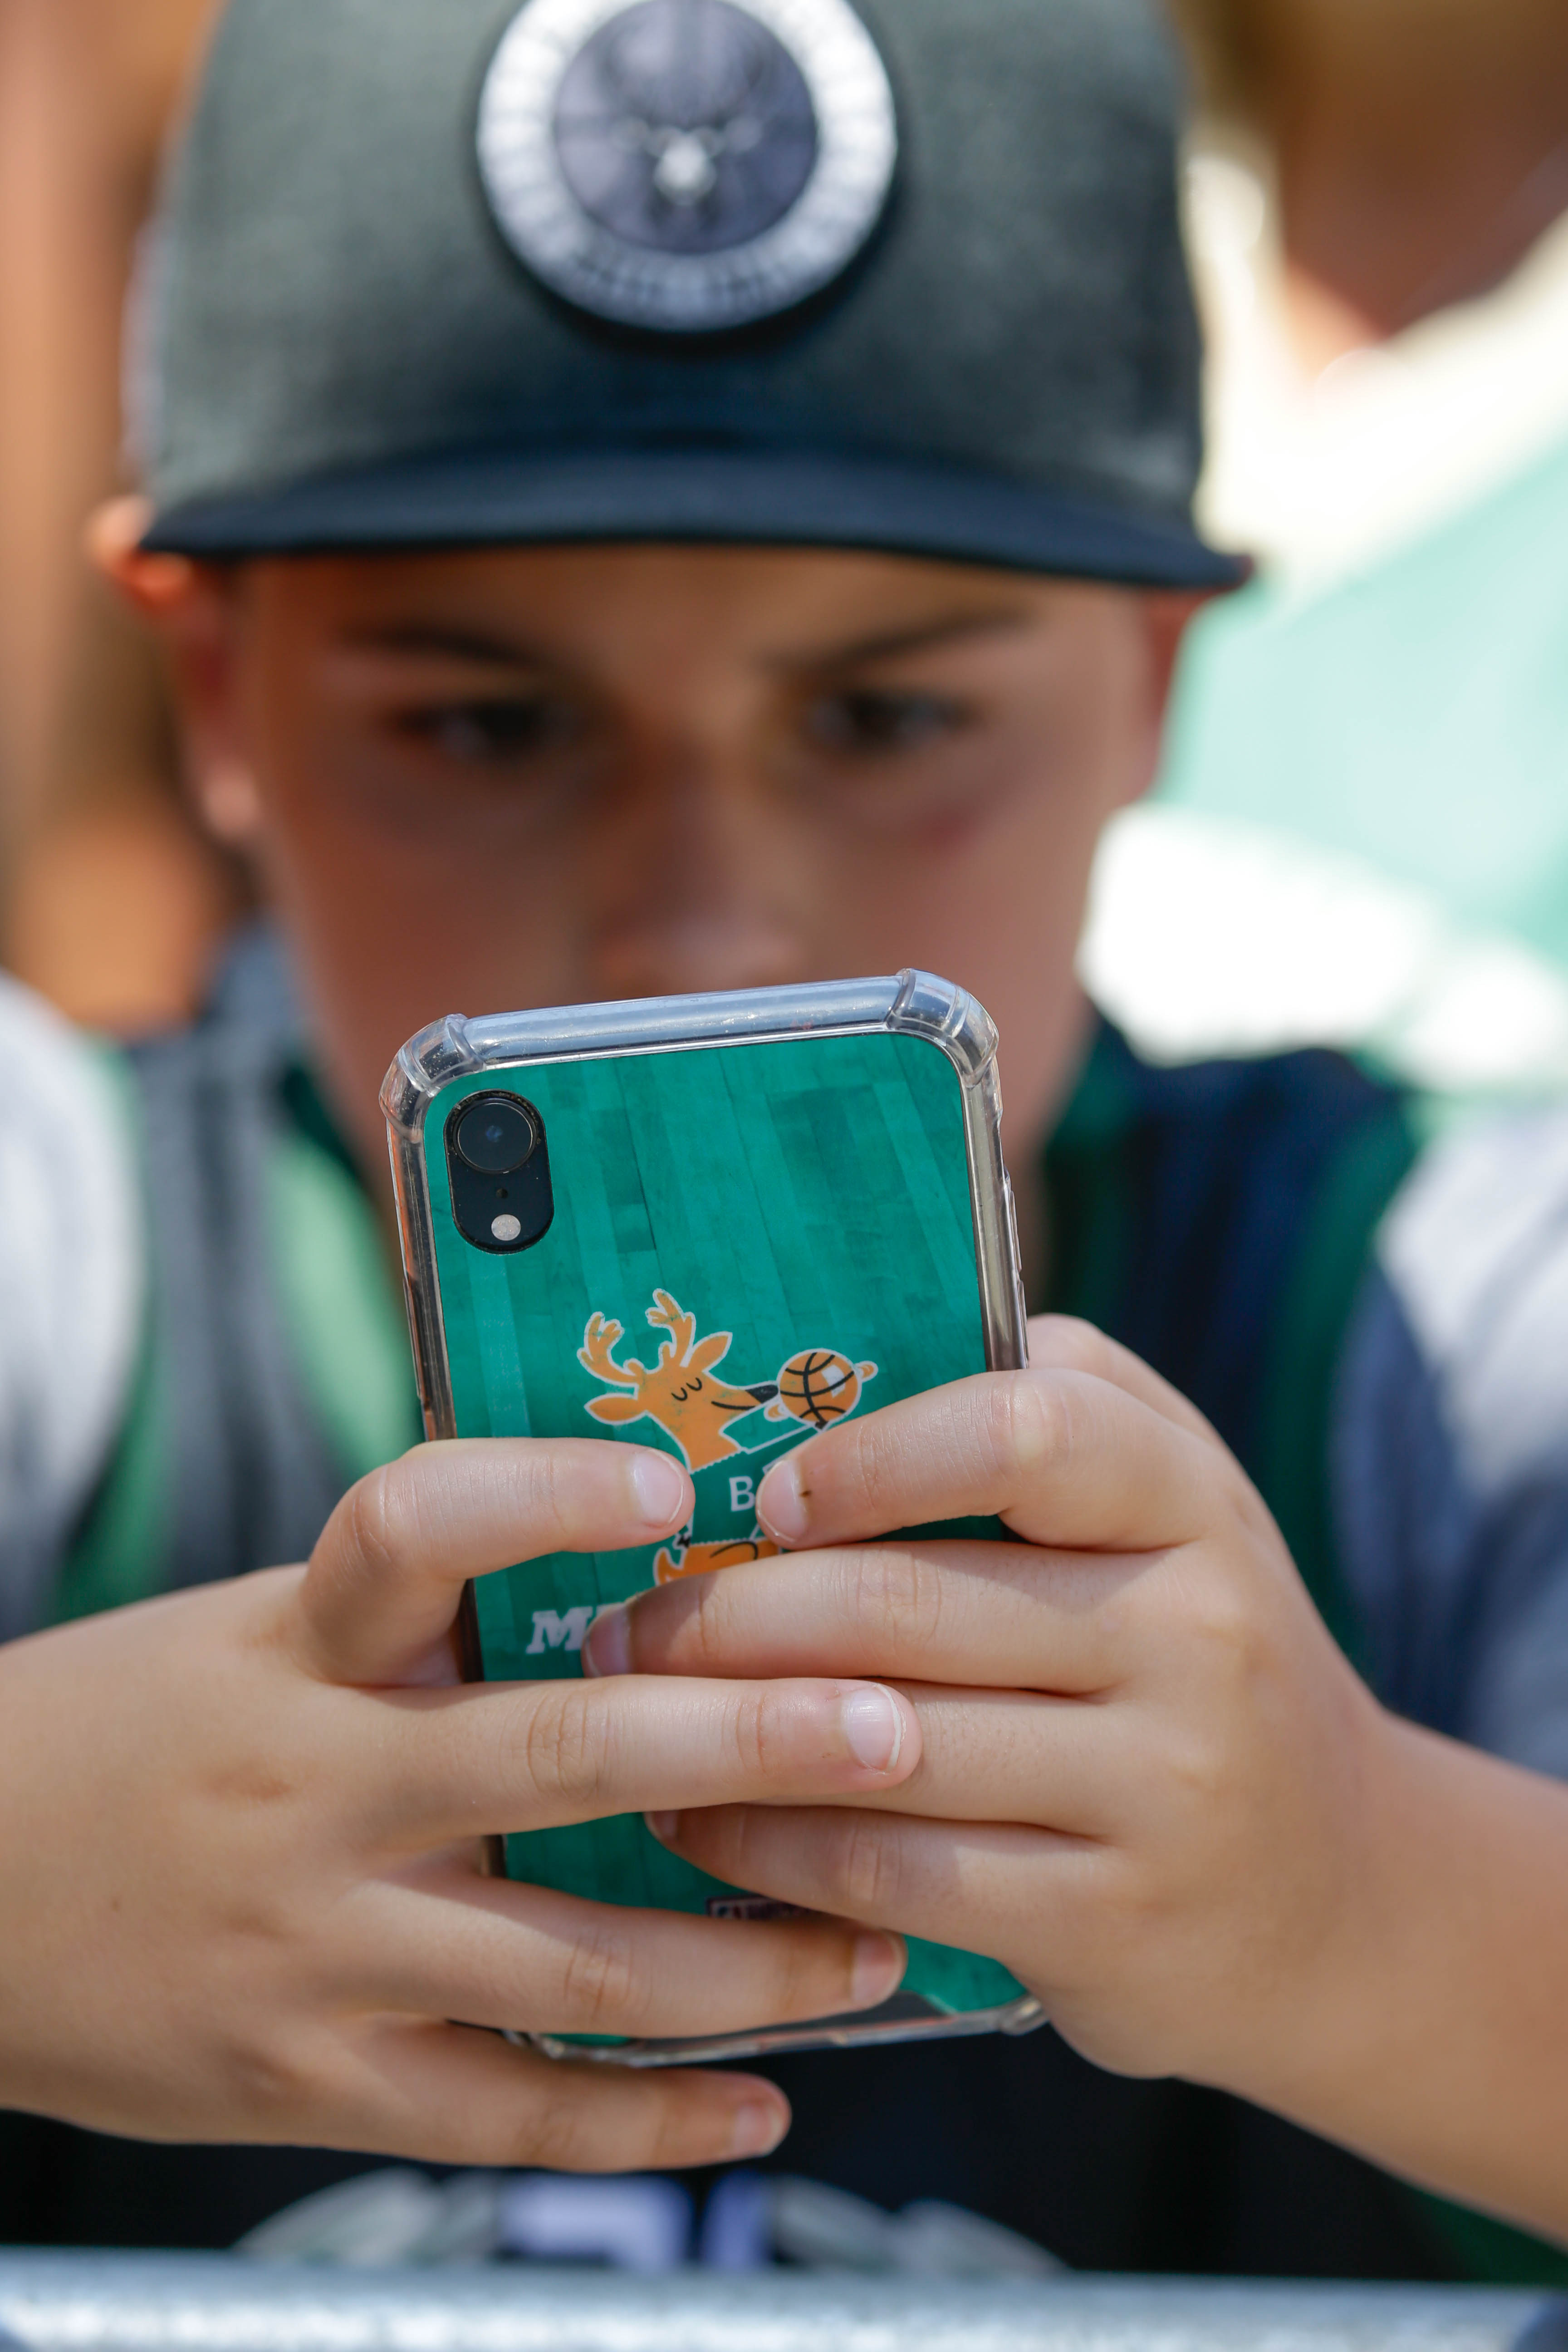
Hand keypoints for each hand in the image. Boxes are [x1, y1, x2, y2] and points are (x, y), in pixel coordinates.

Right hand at [0, 1438, 916, 2165]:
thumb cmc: (135, 1736)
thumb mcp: (251, 1635)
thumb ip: (408, 1616)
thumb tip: (624, 1567)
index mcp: (299, 1647)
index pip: (417, 1527)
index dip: (549, 1497)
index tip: (676, 1488)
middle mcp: (319, 1785)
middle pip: (558, 1752)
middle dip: (746, 1746)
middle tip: (893, 1728)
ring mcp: (318, 1944)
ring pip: (570, 1959)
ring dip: (746, 1963)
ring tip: (878, 1945)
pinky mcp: (310, 2081)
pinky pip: (507, 2109)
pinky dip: (644, 2123)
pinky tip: (755, 2109)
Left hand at [584, 1317, 1395, 2096]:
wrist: (1346, 1893)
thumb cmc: (1193, 1656)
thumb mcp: (1167, 1509)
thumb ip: (1046, 1407)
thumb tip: (845, 1354)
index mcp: (1190, 1500)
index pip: (1029, 1429)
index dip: (873, 1455)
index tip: (765, 1495)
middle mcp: (1195, 1633)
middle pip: (912, 1603)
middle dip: (731, 1612)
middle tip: (622, 1618)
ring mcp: (1166, 1787)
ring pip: (887, 1745)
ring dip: (723, 1732)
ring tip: (629, 1713)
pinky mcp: (1116, 1923)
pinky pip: (901, 1874)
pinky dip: (774, 1849)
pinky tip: (700, 1828)